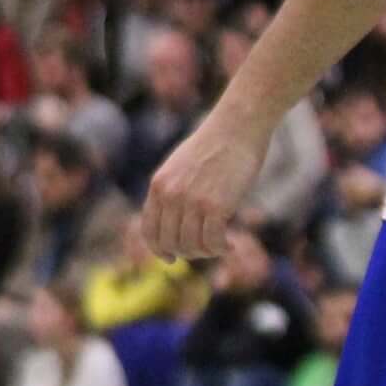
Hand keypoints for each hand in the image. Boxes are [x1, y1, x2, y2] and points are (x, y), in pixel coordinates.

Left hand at [141, 114, 263, 261]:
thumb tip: (174, 223)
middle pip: (171, 242)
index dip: (158, 250)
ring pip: (192, 246)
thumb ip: (173, 192)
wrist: (236, 127)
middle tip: (206, 249)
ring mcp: (191, 201)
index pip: (149, 230)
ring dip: (207, 251)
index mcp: (158, 186)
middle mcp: (170, 195)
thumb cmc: (213, 146)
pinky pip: (212, 242)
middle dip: (188, 252)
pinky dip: (221, 249)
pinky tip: (230, 245)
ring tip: (219, 246)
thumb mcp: (180, 167)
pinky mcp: (215, 206)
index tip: (171, 258)